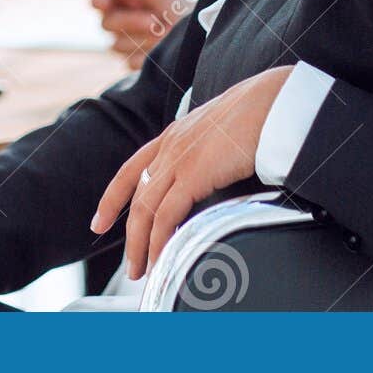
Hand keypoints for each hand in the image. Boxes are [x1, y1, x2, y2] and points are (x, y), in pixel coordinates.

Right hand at [90, 0, 194, 67]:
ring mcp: (131, 41)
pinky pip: (129, 62)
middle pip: (105, 22)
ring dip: (142, 39)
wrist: (207, 35)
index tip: (103, 2)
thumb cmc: (186, 6)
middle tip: (154, 21)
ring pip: (115, 44)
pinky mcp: (138, 62)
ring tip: (167, 33)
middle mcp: (126, 16)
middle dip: (129, 21)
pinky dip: (147, 55)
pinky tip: (164, 49)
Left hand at [90, 66, 291, 278]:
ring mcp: (178, 159)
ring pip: (146, 209)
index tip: (100, 220)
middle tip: (130, 264)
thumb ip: (209, 153)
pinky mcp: (193, 174)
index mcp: (174, 135)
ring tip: (142, 270)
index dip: (113, 198)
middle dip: (130, 235)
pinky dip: (160, 240)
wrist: (271, 102)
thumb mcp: (221, 132)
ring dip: (141, 244)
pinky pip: (166, 215)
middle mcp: (170, 146)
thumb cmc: (258, 114)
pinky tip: (161, 257)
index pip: (132, 170)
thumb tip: (214, 175)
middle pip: (137, 196)